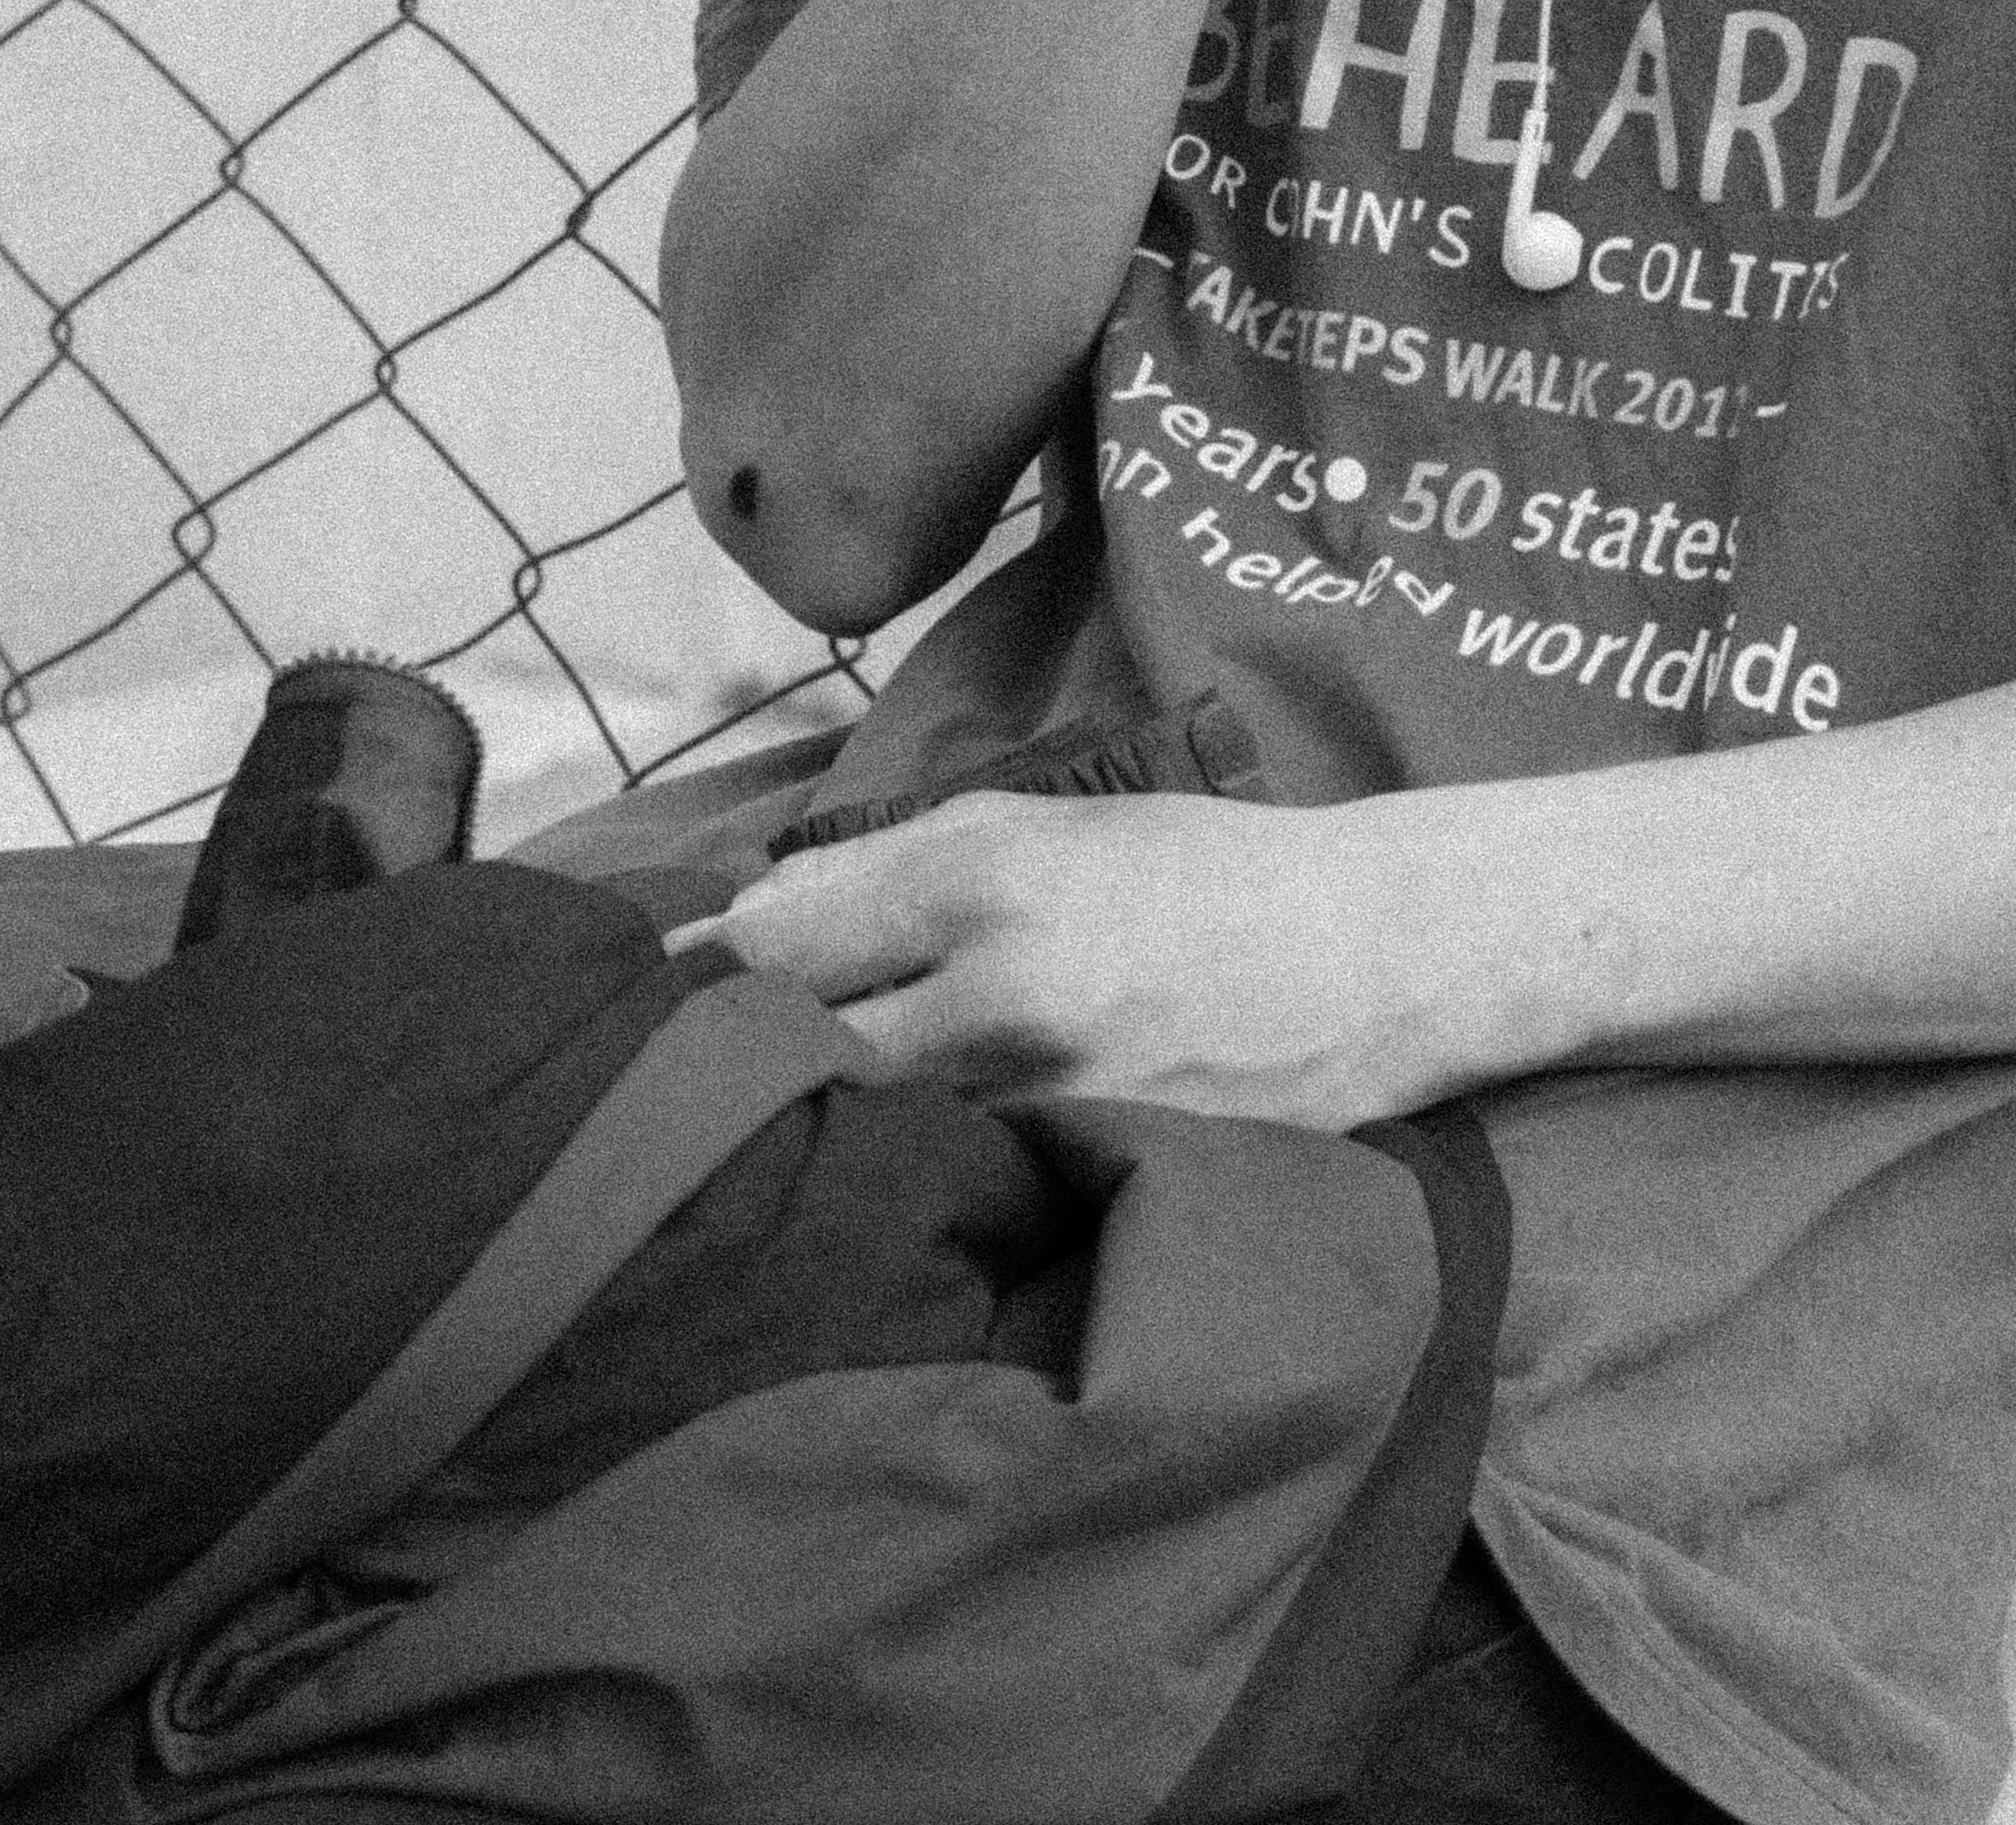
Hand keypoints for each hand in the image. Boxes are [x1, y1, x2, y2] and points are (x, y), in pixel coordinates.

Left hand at [667, 787, 1524, 1129]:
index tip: (642, 1002)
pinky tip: (894, 1189)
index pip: (773, 949)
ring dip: (818, 1141)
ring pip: (866, 1142)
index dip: (691, 983)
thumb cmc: (1202, 871)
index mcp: (983, 876)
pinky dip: (912, 1188)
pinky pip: (953, 1195)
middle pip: (795, 1060)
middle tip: (685, 1087)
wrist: (1374, 958)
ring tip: (776, 1142)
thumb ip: (895, 863)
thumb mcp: (1051, 820)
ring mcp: (1043, 1104)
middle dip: (735, 1075)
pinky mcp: (1086, 1181)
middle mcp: (998, 992)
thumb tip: (746, 924)